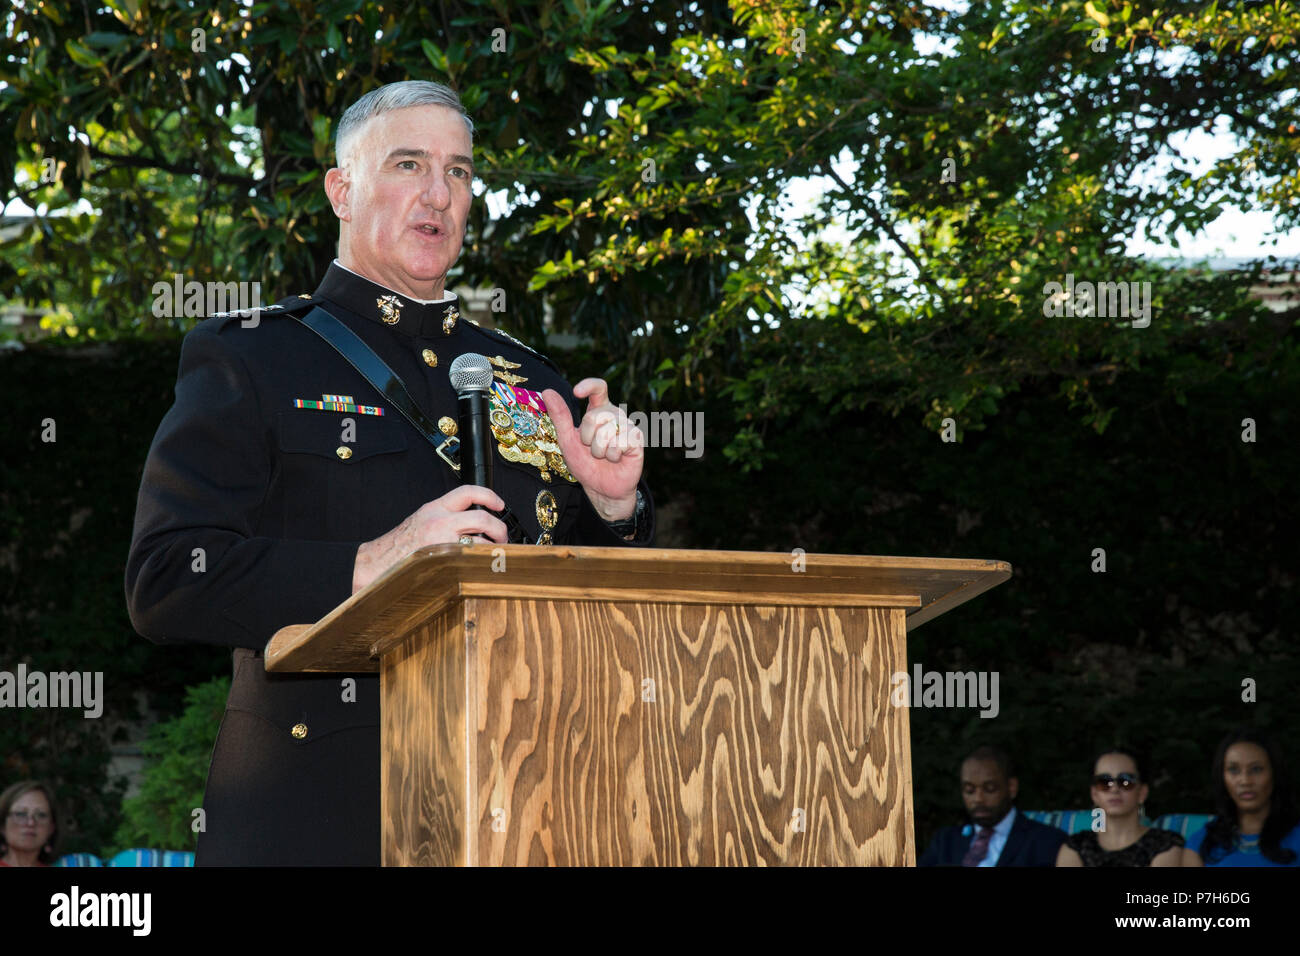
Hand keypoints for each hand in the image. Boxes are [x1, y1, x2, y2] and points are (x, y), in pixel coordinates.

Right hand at [352, 485, 505, 593]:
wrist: (375, 563)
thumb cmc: (398, 545)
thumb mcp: (421, 519)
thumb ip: (445, 516)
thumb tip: (472, 521)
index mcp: (435, 508)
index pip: (468, 492)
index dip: (489, 496)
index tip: (500, 504)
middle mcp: (440, 521)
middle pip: (482, 518)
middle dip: (499, 528)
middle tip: (502, 537)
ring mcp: (442, 541)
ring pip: (480, 541)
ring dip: (492, 549)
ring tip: (493, 554)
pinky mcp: (443, 560)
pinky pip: (469, 559)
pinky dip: (479, 562)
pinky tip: (481, 565)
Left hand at [542, 379, 643, 520]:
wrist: (601, 488)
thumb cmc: (585, 464)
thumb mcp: (567, 440)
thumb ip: (560, 416)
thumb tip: (548, 392)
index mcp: (598, 410)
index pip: (598, 388)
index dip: (589, 385)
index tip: (576, 392)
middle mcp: (615, 415)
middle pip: (595, 416)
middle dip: (587, 438)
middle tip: (591, 449)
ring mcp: (627, 426)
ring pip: (607, 431)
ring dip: (599, 450)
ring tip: (604, 456)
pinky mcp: (637, 439)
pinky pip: (620, 442)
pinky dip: (612, 455)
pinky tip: (616, 459)